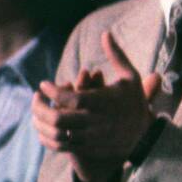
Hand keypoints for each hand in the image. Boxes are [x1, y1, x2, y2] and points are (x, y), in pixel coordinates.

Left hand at [32, 41, 160, 181]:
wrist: (146, 136)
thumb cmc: (135, 102)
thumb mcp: (131, 77)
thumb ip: (116, 56)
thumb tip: (106, 33)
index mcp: (104, 103)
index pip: (71, 99)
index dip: (53, 92)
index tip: (44, 85)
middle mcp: (96, 122)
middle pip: (59, 119)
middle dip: (40, 108)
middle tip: (36, 97)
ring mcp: (91, 138)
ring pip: (57, 134)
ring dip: (40, 123)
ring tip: (36, 112)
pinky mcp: (88, 148)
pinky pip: (61, 147)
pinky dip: (47, 138)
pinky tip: (44, 128)